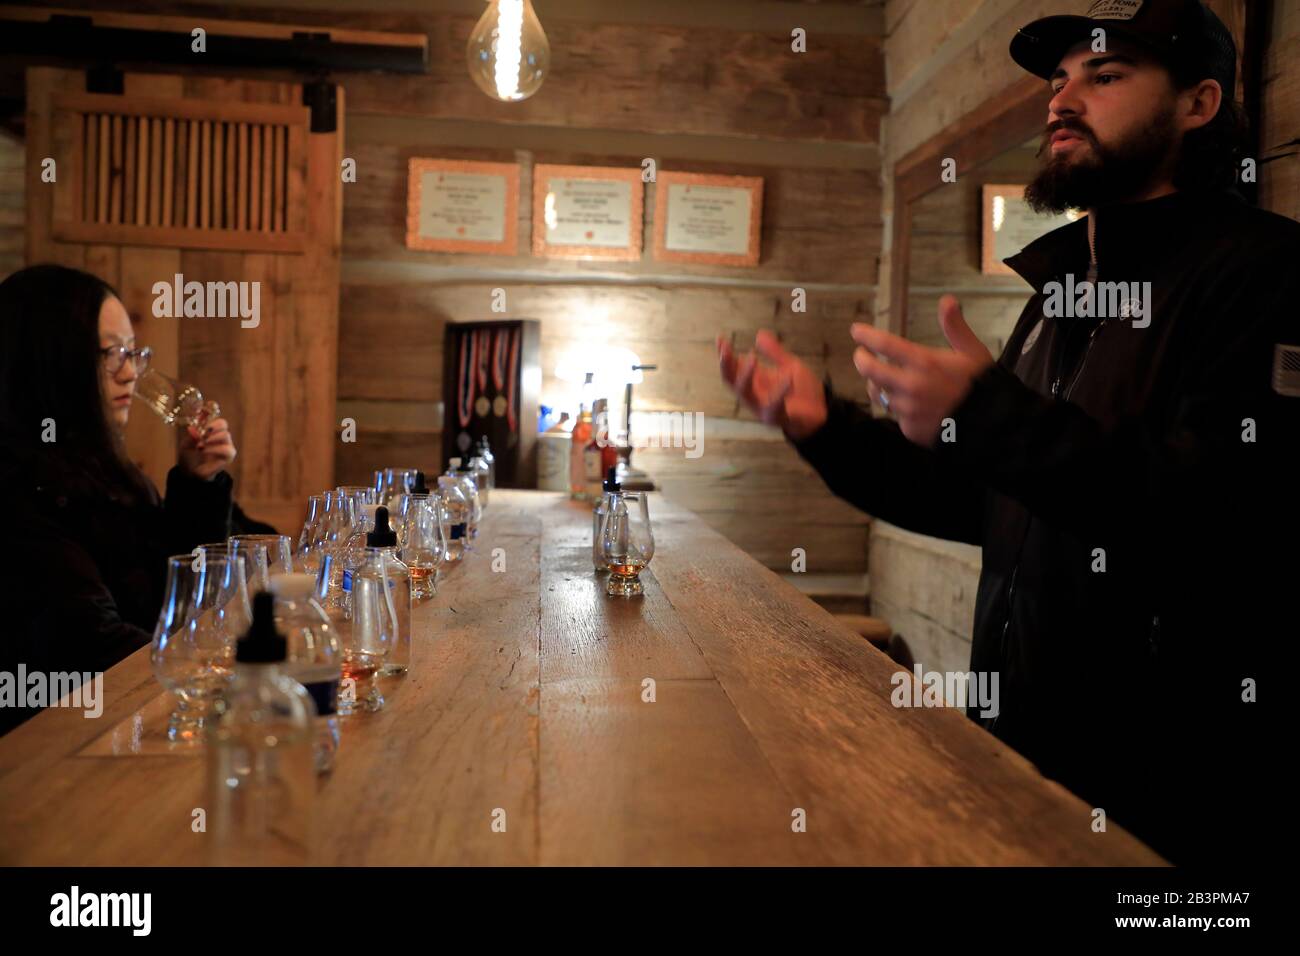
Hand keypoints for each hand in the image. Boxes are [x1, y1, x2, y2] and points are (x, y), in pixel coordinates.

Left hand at [179, 416, 236, 479]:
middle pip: (223, 425)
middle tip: (202, 434)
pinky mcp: (229, 457)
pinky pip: (227, 449)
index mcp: (213, 431)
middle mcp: (221, 437)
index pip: (217, 420)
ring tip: (201, 445)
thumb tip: (193, 428)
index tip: (200, 427)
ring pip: (226, 435)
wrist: (190, 472)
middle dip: (211, 428)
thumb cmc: (189, 456)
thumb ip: (191, 436)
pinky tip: (205, 451)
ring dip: (212, 438)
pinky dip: (215, 448)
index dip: (210, 421)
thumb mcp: (186, 444)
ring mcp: (226, 446)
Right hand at [717, 330, 827, 440]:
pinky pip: (774, 406)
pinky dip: (780, 392)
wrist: (821, 412)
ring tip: (752, 358)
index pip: (733, 367)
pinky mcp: (776, 417)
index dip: (725, 353)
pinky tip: (787, 378)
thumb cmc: (802, 390)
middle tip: (726, 349)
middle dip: (726, 365)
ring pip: (745, 393)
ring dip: (745, 375)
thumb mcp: (790, 366)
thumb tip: (759, 334)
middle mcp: (754, 393)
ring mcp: (762, 407)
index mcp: (756, 380)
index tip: (720, 337)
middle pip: (731, 380)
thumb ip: (775, 352)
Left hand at [850, 295, 993, 444]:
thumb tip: (947, 300)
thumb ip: (955, 327)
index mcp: (925, 362)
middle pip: (870, 370)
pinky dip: (897, 407)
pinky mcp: (908, 428)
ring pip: (879, 394)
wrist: (992, 425)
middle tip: (860, 354)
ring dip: (877, 384)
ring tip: (881, 379)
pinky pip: (894, 415)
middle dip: (861, 359)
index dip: (866, 336)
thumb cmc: (982, 385)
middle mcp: (911, 386)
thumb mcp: (972, 352)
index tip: (856, 331)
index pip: (885, 344)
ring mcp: (908, 409)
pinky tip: (907, 403)